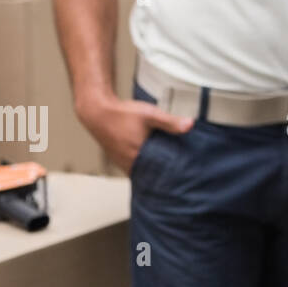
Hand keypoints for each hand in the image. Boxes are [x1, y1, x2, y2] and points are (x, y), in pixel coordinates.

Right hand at [76, 92, 193, 173]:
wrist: (97, 112)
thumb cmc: (121, 114)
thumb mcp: (150, 115)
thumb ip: (170, 121)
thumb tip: (190, 125)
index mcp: (137, 157)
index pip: (159, 174)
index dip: (172, 174)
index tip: (185, 173)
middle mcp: (129, 163)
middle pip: (152, 175)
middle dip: (165, 174)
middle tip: (181, 171)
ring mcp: (122, 163)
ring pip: (143, 172)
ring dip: (154, 170)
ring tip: (170, 167)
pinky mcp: (119, 159)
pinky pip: (135, 167)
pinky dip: (145, 165)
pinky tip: (153, 159)